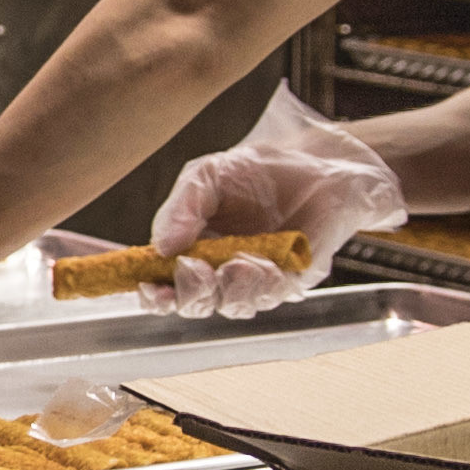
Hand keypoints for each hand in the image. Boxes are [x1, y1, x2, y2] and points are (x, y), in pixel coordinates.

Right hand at [150, 84, 402, 316]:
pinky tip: (264, 262)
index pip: (163, 285)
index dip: (153, 295)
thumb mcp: (208, 174)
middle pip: (193, 304)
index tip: (151, 288)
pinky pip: (271, 297)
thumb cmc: (260, 171)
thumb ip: (181, 207)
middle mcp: (220, 271)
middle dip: (190, 293)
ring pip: (232, 305)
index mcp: (191, 249)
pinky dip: (264, 283)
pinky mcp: (290, 281)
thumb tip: (160, 247)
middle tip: (195, 269)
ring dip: (231, 288)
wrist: (317, 163)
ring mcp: (255, 280)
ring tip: (237, 263)